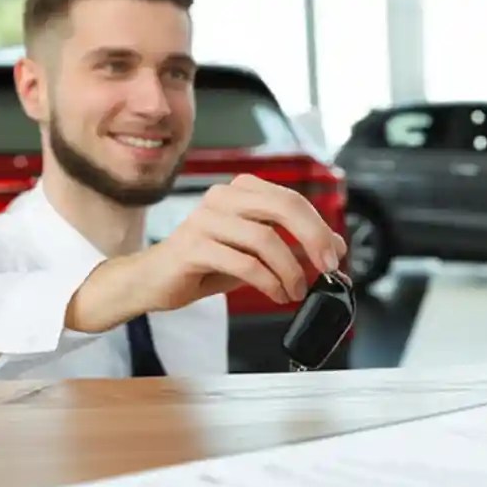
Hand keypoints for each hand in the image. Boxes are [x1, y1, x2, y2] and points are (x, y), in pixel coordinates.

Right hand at [67, 174, 346, 332]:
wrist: (152, 281)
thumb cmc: (204, 264)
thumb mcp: (255, 252)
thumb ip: (291, 244)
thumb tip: (334, 246)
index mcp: (240, 192)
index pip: (291, 199)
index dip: (319, 227)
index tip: (335, 255)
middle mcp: (222, 198)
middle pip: (283, 208)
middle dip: (313, 240)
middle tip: (326, 269)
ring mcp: (205, 220)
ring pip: (265, 239)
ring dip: (289, 270)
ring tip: (295, 290)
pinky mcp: (192, 246)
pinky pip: (243, 262)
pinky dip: (268, 282)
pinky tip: (276, 294)